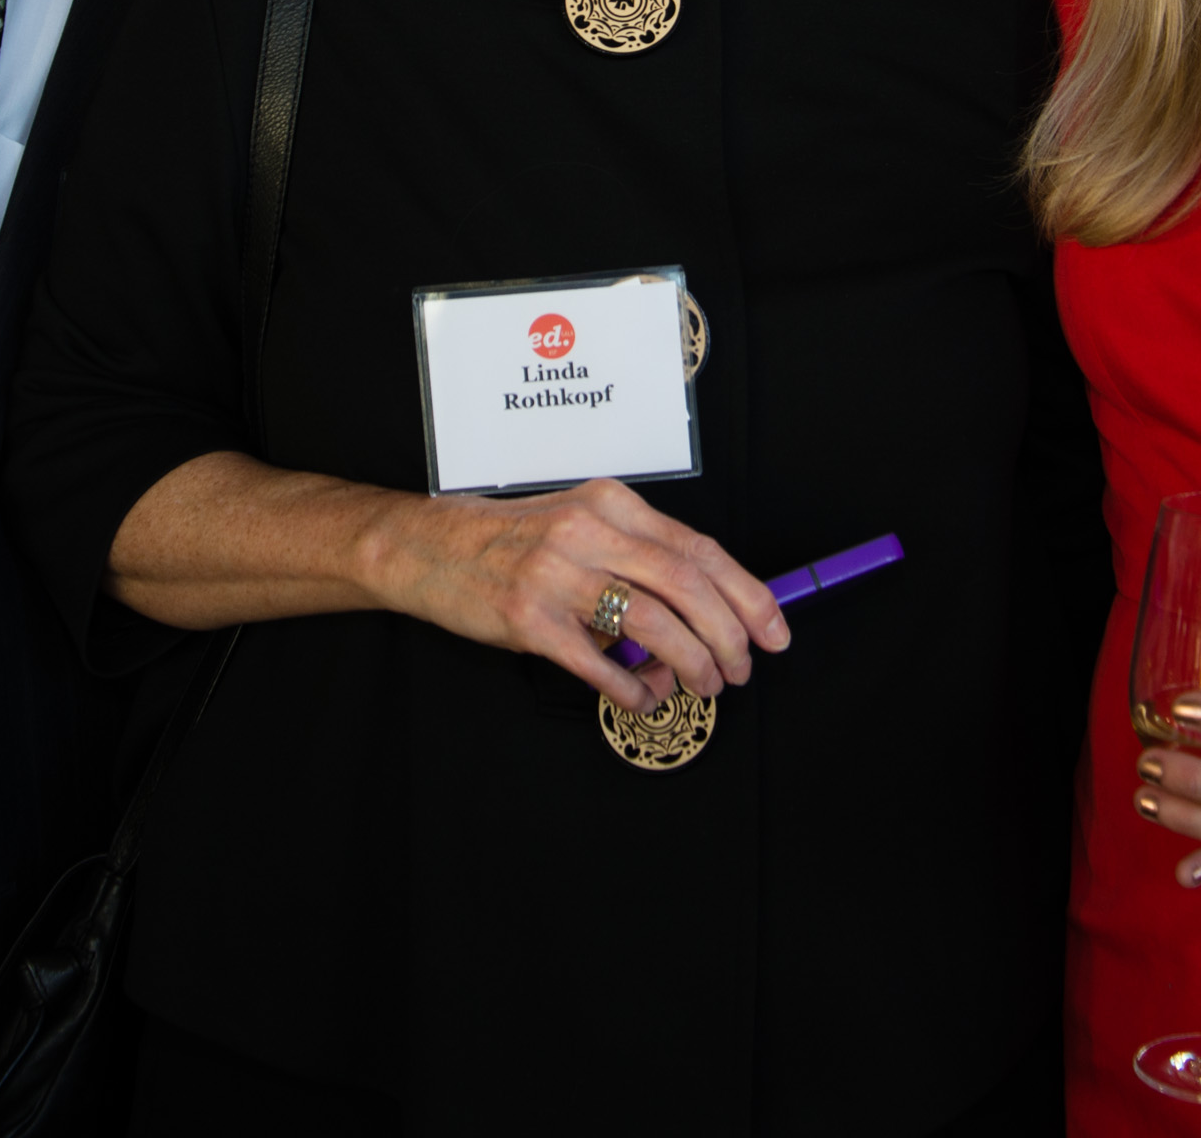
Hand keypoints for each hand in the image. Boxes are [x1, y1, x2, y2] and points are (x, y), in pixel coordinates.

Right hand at [358, 476, 785, 713]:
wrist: (425, 547)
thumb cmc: (508, 540)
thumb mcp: (579, 526)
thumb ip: (635, 557)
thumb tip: (701, 611)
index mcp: (611, 504)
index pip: (700, 550)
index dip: (747, 594)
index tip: (774, 630)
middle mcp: (589, 532)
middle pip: (688, 586)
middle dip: (729, 636)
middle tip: (741, 669)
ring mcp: (557, 575)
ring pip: (653, 625)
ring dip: (691, 664)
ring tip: (702, 686)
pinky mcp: (529, 620)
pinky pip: (598, 664)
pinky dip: (632, 688)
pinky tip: (642, 697)